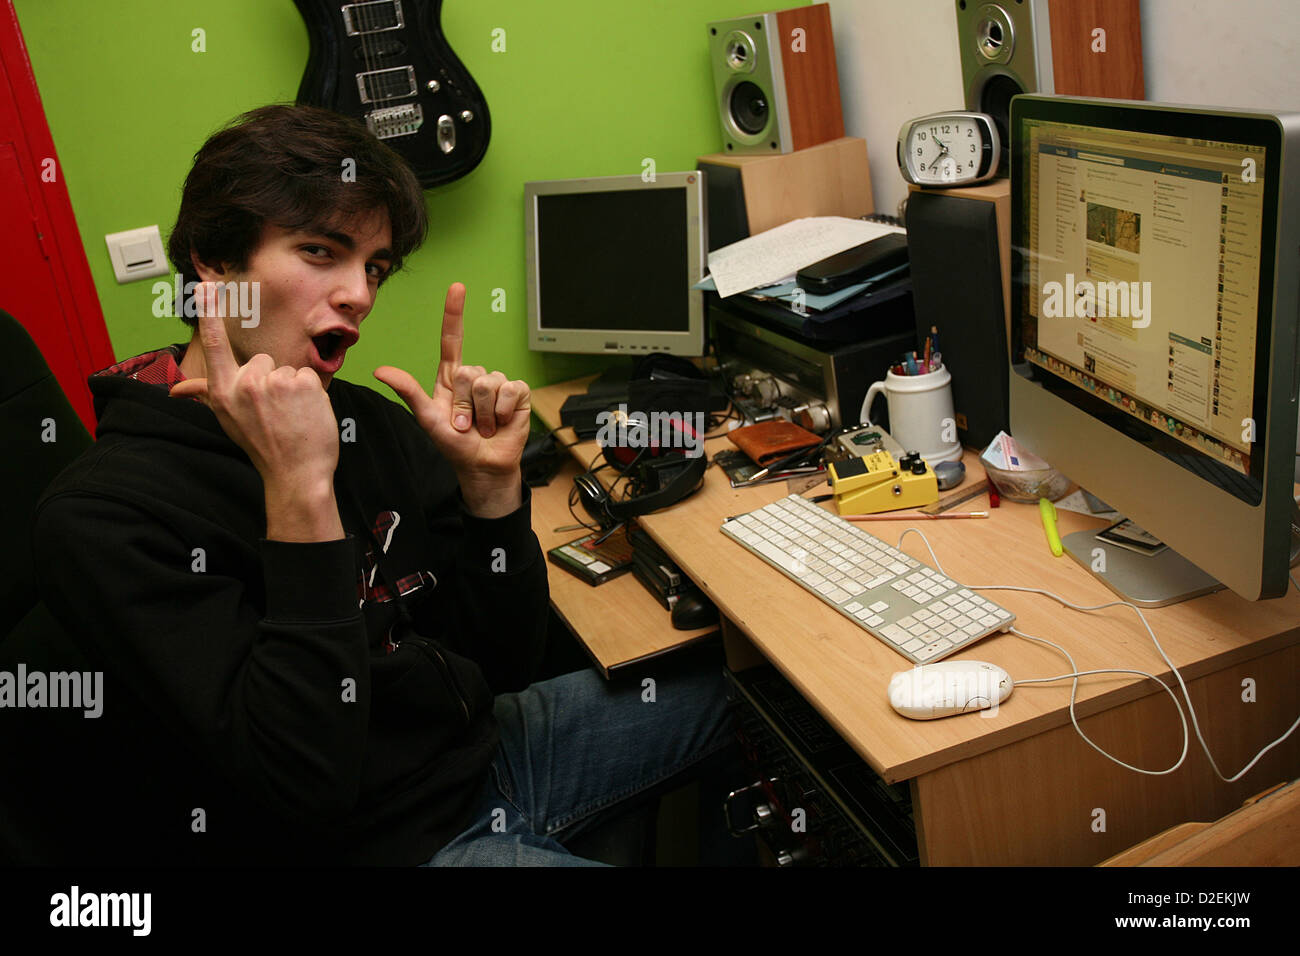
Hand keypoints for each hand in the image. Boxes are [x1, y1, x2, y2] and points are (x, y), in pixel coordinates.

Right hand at [169, 285, 339, 495]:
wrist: (295, 473)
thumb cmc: (262, 446)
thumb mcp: (228, 419)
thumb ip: (206, 393)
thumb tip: (176, 390)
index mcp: (223, 392)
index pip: (215, 345)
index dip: (210, 312)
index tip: (206, 286)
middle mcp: (245, 384)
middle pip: (262, 361)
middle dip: (270, 380)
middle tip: (274, 413)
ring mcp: (274, 382)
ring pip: (287, 369)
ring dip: (293, 389)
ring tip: (290, 417)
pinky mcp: (302, 382)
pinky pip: (308, 374)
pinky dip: (312, 392)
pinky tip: (306, 414)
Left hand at [374, 283, 529, 514]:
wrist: (482, 466)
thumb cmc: (454, 444)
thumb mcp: (426, 417)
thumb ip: (407, 391)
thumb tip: (381, 370)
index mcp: (452, 378)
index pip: (453, 339)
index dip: (454, 313)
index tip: (457, 288)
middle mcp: (475, 377)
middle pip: (470, 371)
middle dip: (465, 404)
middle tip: (465, 424)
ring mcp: (498, 384)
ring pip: (488, 383)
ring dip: (483, 412)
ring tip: (482, 426)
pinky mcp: (518, 394)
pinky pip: (510, 390)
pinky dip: (502, 411)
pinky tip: (501, 422)